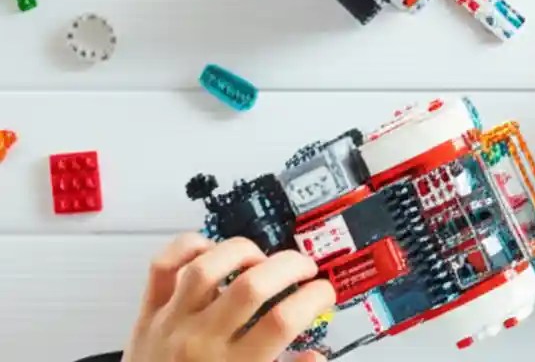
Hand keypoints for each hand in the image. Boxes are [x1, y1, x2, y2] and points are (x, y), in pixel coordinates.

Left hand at [123, 234, 334, 361]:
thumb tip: (314, 358)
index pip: (283, 321)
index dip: (314, 298)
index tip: (323, 294)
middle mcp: (203, 342)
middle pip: (252, 286)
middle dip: (290, 266)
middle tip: (303, 269)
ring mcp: (173, 323)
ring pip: (207, 267)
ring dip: (243, 252)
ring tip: (260, 258)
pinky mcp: (148, 313)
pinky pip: (162, 267)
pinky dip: (188, 247)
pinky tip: (212, 250)